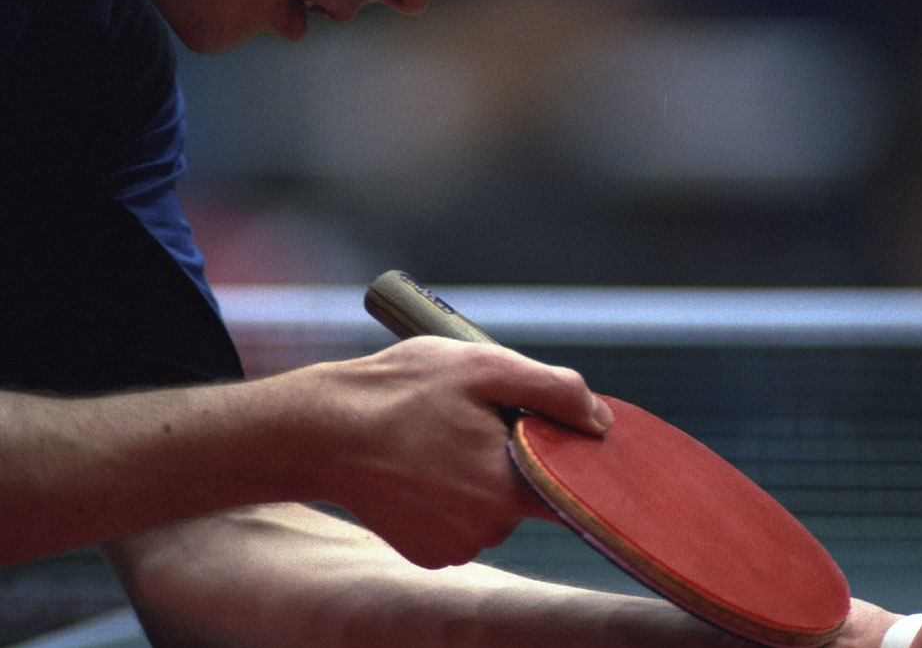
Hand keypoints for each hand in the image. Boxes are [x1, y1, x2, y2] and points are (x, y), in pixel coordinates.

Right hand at [286, 336, 612, 567]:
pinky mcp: (429, 555)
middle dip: (513, 456)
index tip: (559, 431)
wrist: (320, 431)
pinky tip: (426, 469)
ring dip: (482, 476)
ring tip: (442, 440)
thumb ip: (552, 390)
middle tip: (475, 418)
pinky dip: (455, 497)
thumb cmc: (400, 390)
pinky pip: (464, 523)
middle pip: (529, 492)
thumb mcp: (482, 366)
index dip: (571, 457)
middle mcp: (486, 529)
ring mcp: (456, 548)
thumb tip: (601, 420)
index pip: (570, 487)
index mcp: (506, 488)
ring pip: (496, 508)